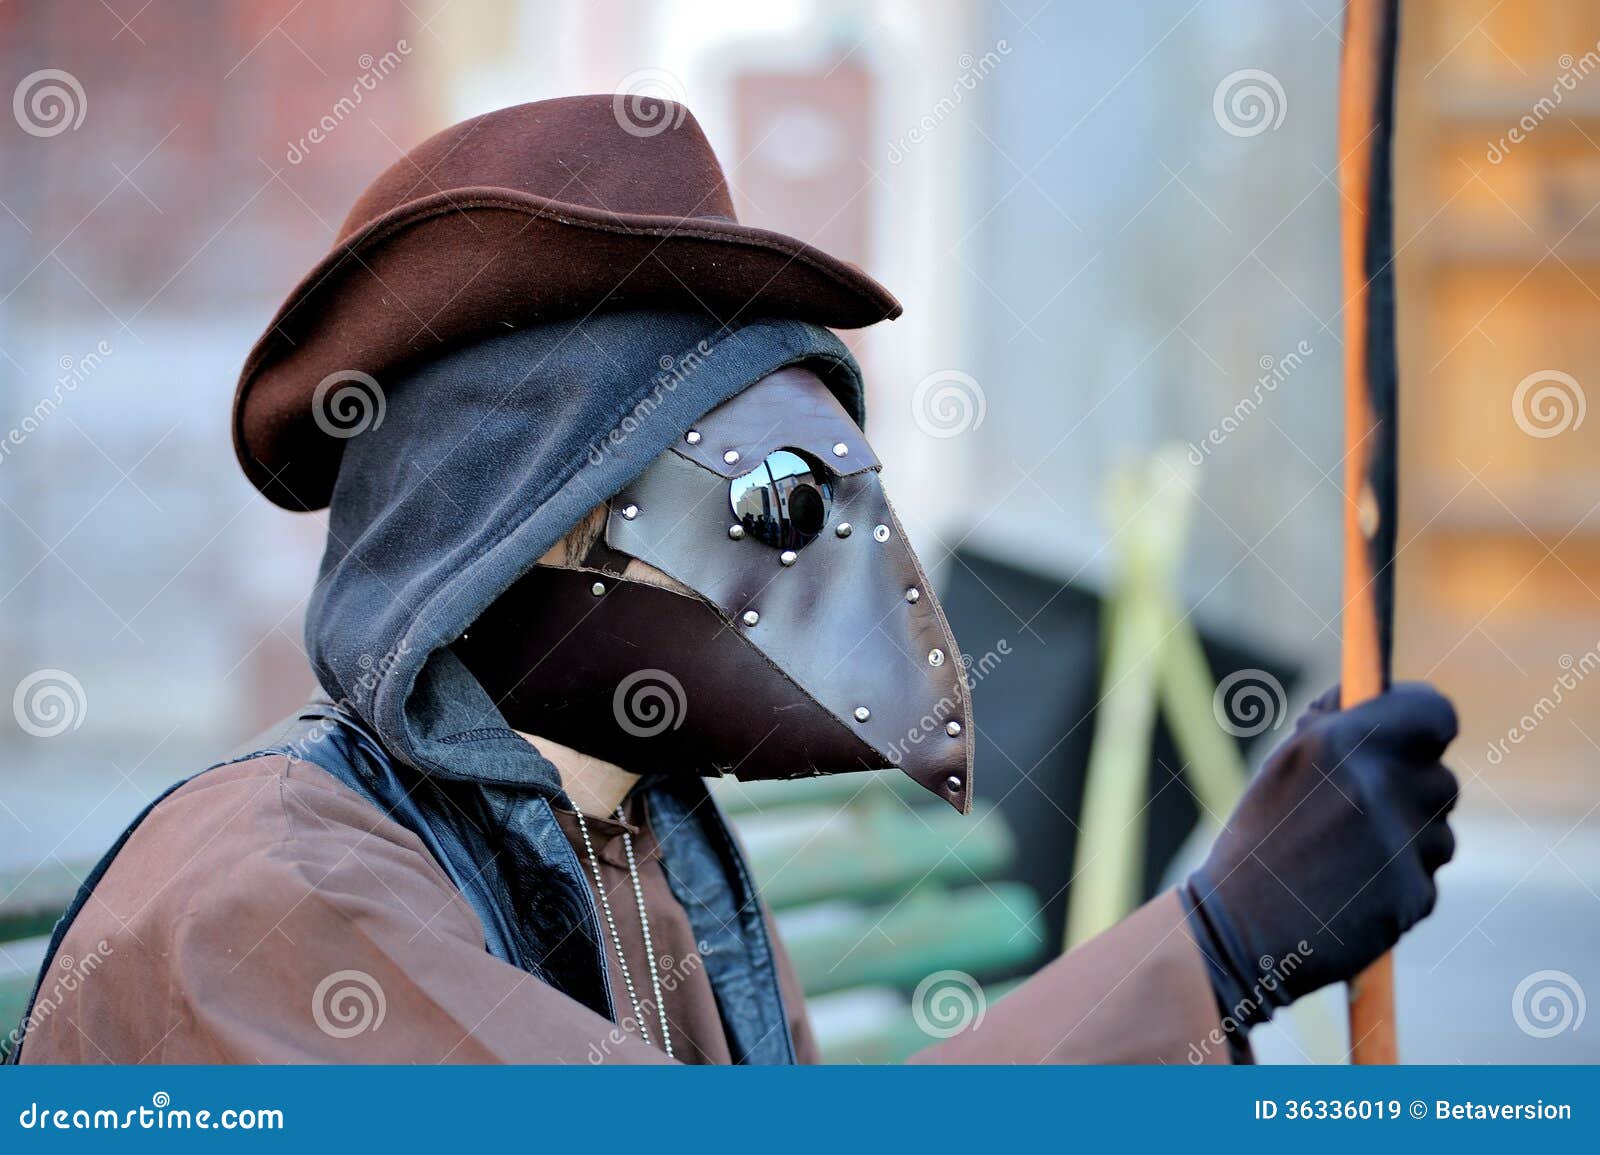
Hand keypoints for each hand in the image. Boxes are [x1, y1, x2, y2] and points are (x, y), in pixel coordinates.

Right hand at [1180, 682, 1458, 1028]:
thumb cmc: (1259, 838)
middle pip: (1441, 777)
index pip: (1435, 713)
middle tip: (1365, 809)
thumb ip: (1333, 723)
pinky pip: (1426, 875)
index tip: (1415, 731)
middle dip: (1412, 790)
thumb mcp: (1284, 765)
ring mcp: (1401, 843)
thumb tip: (1372, 689)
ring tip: (1348, 857)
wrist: (1239, 926)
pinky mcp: (1414, 893)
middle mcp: (1381, 786)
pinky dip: (1398, 882)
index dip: (1428, 721)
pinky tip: (1353, 891)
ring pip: (1439, 830)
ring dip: (1408, 839)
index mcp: (1345, 742)